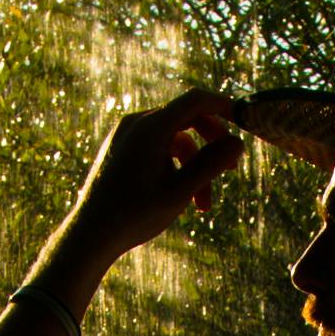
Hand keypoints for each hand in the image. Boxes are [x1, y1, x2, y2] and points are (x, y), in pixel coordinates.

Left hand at [45, 92, 242, 284]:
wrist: (89, 235)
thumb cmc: (133, 215)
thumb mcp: (180, 192)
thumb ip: (211, 165)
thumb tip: (239, 143)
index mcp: (151, 127)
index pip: (196, 100)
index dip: (224, 106)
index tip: (245, 120)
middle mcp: (137, 123)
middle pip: (187, 118)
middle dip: (212, 144)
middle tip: (232, 169)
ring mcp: (126, 135)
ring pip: (174, 140)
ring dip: (194, 167)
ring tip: (203, 205)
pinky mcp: (121, 149)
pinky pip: (157, 147)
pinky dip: (174, 167)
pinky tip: (179, 197)